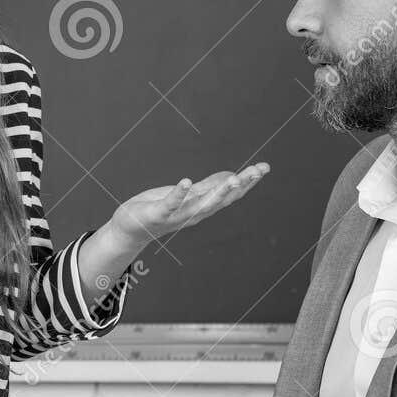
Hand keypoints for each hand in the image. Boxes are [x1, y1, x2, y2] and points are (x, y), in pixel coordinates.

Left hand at [108, 162, 268, 248]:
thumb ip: (210, 186)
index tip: (265, 168)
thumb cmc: (160, 208)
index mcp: (203, 207)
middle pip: (222, 200)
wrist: (131, 228)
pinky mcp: (157, 214)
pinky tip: (186, 181)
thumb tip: (233, 176)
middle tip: (257, 172)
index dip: (249, 182)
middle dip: (240, 186)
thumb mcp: (189, 195)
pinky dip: (178, 194)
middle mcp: (194, 214)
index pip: (231, 195)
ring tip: (234, 178)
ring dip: (218, 193)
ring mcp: (177, 216)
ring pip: (201, 205)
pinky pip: (170, 204)